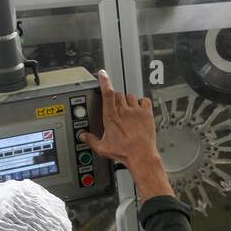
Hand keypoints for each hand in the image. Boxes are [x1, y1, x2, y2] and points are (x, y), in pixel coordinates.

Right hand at [78, 70, 173, 200]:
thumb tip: (83, 136)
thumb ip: (91, 140)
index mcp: (111, 117)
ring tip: (129, 112)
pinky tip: (140, 110)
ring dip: (128, 101)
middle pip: (118, 95)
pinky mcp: (147, 114)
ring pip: (130, 96)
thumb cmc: (124, 152)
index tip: (102, 74)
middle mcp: (123, 111)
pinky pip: (144, 100)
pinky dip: (142, 103)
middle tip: (118, 110)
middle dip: (117, 99)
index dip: (104, 82)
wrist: (141, 156)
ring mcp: (136, 111)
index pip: (107, 94)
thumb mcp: (103, 148)